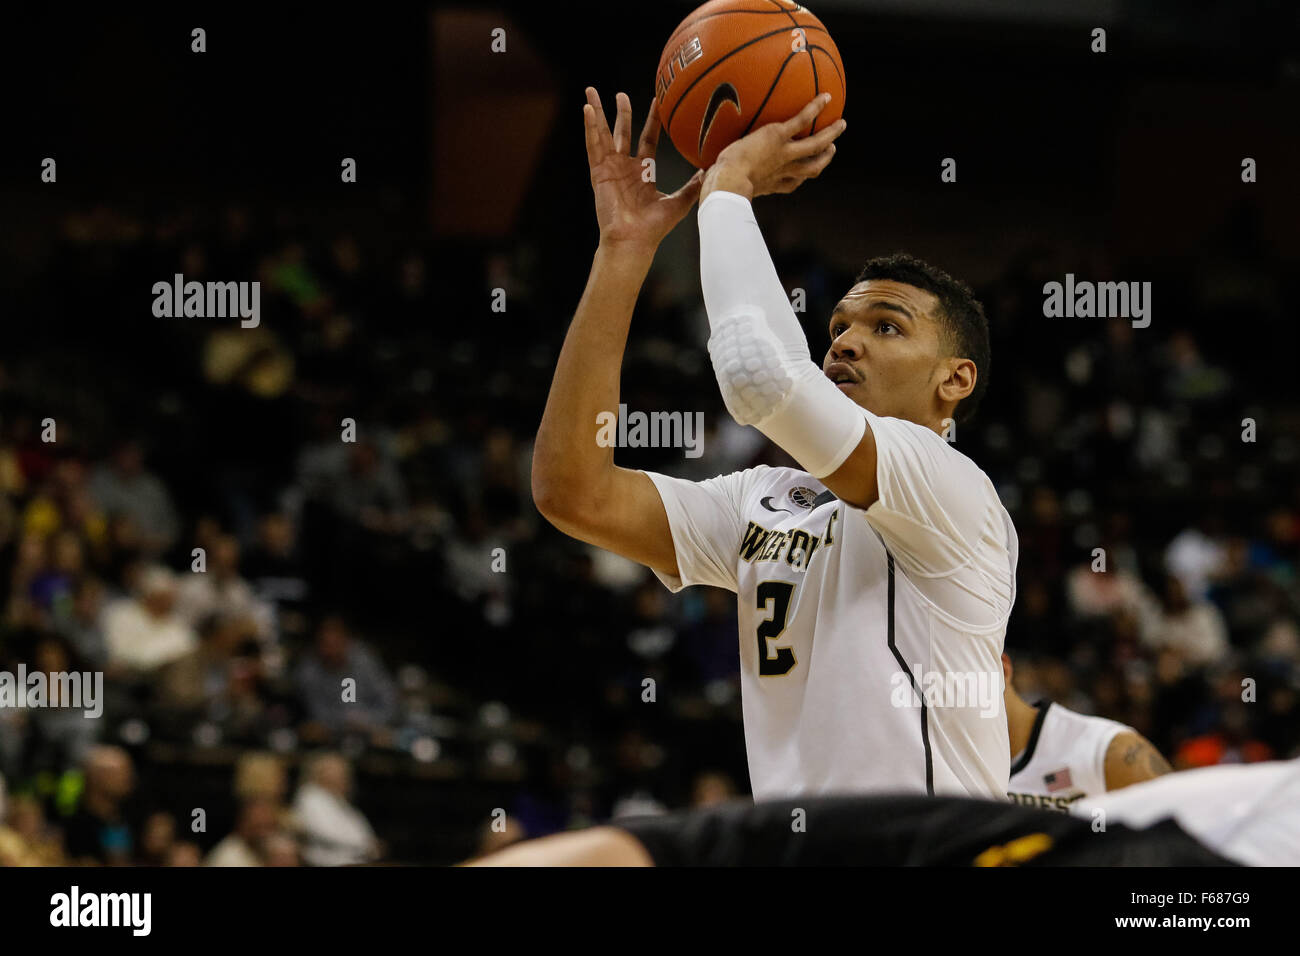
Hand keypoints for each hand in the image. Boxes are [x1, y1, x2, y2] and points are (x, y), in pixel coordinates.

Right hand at [584, 88, 703, 252]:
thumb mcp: (680, 202)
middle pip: (622, 132)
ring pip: (603, 134)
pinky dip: (589, 127)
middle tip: (620, 93)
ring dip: (597, 112)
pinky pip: (592, 145)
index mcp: (643, 171)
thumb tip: (711, 169)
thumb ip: (694, 185)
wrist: (634, 240)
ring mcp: (610, 168)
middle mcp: (625, 167)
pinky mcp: (598, 172)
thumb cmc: (654, 227)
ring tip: (591, 90)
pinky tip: (587, 109)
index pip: (647, 139)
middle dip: (621, 112)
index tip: (656, 101)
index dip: (652, 120)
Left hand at [701, 93, 845, 200]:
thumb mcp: (721, 185)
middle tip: (832, 150)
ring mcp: (784, 154)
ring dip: (830, 134)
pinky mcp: (779, 137)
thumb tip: (702, 175)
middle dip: (824, 159)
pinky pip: (803, 120)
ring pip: (816, 144)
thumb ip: (718, 178)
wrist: (728, 184)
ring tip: (841, 124)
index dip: (800, 178)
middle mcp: (783, 170)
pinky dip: (816, 108)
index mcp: (771, 184)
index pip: (791, 183)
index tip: (802, 174)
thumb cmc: (719, 189)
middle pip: (812, 167)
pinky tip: (826, 97)